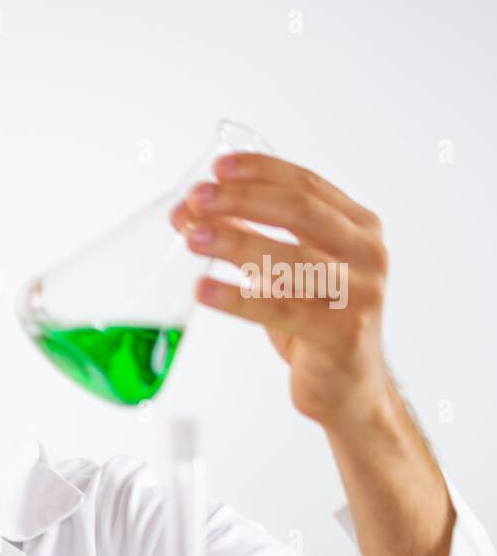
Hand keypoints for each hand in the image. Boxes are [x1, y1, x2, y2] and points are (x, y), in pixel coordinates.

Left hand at [170, 153, 392, 433]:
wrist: (349, 387)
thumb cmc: (314, 321)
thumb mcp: (285, 271)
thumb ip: (248, 236)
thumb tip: (187, 211)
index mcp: (359, 227)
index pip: (307, 186)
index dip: (261, 171)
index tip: (217, 168)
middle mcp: (367, 254)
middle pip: (300, 213)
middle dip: (243, 201)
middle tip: (198, 198)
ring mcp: (359, 293)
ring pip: (288, 259)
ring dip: (235, 243)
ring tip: (191, 237)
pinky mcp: (339, 333)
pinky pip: (279, 309)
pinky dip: (236, 298)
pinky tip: (202, 288)